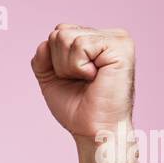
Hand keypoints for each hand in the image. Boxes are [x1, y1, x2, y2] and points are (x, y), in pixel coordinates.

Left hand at [30, 24, 134, 141]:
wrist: (94, 130)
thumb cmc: (77, 109)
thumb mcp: (51, 79)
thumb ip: (43, 57)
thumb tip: (44, 42)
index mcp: (95, 40)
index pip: (59, 32)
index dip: (55, 61)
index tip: (72, 79)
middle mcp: (108, 35)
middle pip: (59, 32)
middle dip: (60, 63)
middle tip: (81, 81)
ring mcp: (116, 39)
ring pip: (66, 37)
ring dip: (69, 66)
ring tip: (89, 79)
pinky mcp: (120, 46)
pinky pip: (80, 45)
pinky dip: (79, 66)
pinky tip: (95, 77)